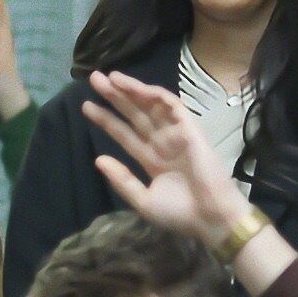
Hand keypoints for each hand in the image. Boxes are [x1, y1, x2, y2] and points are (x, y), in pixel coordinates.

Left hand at [81, 71, 250, 247]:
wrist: (210, 218)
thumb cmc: (179, 213)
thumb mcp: (143, 200)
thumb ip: (122, 179)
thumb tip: (99, 160)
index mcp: (151, 159)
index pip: (125, 134)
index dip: (107, 120)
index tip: (87, 107)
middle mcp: (162, 143)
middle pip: (135, 115)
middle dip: (115, 97)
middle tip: (93, 80)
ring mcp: (175, 134)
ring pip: (150, 106)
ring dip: (131, 90)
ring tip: (109, 78)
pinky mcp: (189, 128)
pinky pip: (171, 105)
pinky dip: (153, 94)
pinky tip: (134, 87)